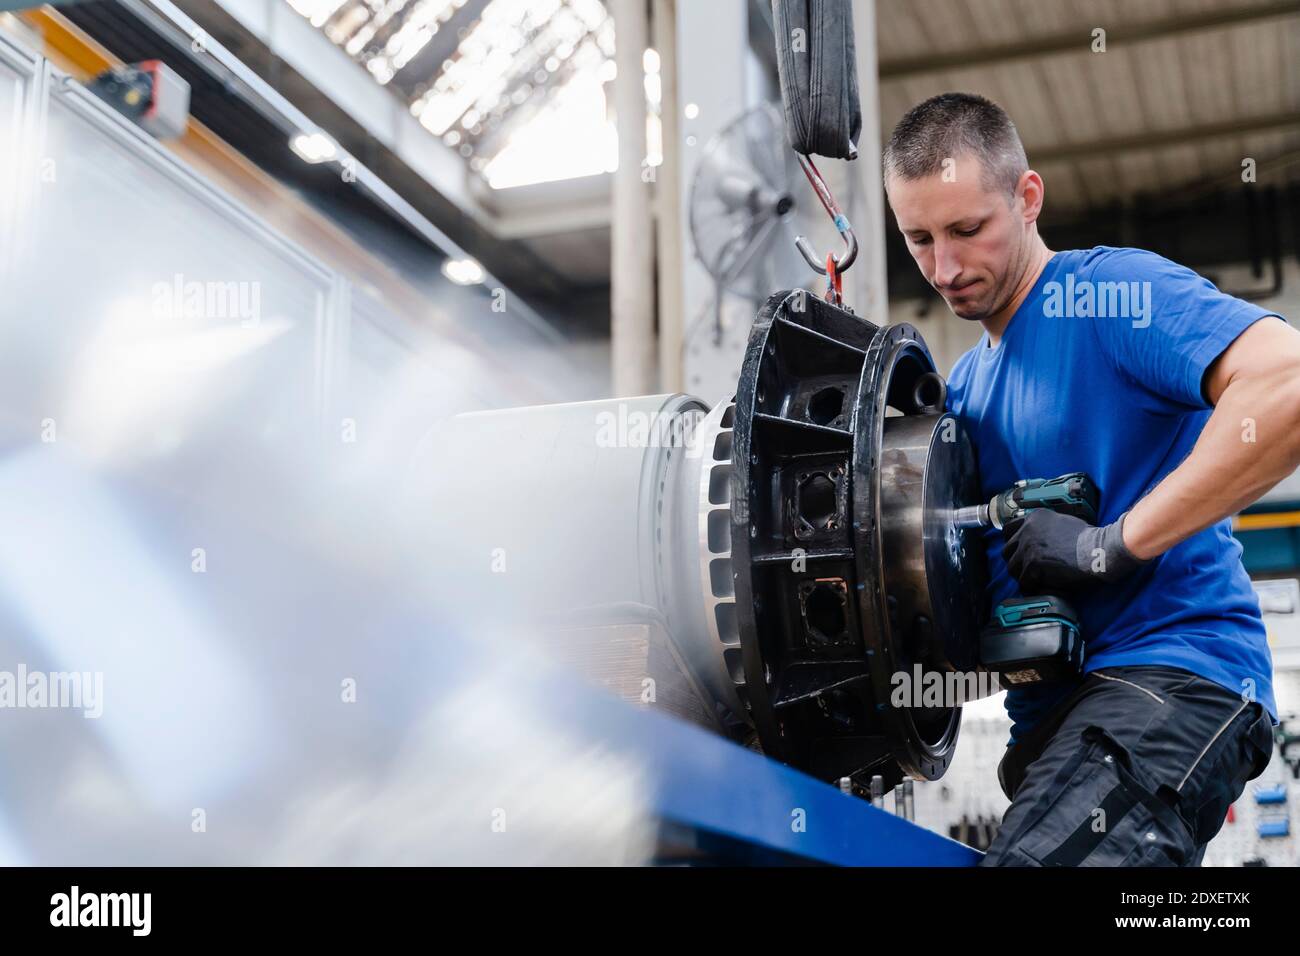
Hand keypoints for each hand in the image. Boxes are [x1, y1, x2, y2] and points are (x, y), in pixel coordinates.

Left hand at [1001, 509, 1146, 593]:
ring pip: (1012, 568)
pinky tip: (1042, 587)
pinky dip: (1031, 586)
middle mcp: (1027, 530)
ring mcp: (1028, 547)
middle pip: (1007, 551)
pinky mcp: (1033, 564)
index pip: (1008, 530)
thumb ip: (1044, 527)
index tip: (1018, 552)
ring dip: (1022, 575)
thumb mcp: (1062, 522)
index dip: (1013, 543)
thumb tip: (1035, 538)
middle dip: (1016, 561)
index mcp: (1034, 518)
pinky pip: (1023, 581)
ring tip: (1035, 580)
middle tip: (1028, 570)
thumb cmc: (1088, 539)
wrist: (1099, 550)